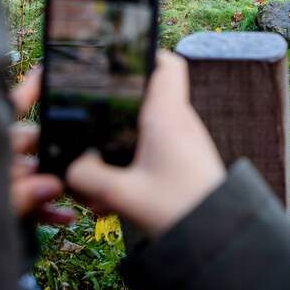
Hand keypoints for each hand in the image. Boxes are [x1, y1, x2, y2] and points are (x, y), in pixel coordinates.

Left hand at [8, 68, 73, 224]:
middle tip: (62, 162)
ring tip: (71, 196)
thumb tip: (52, 184)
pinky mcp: (3, 209)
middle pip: (26, 144)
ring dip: (54, 185)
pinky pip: (32, 203)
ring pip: (32, 175)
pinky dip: (49, 210)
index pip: (2, 110)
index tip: (46, 74)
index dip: (26, 91)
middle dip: (47, 152)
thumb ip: (17, 197)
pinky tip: (66, 218)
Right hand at [66, 50, 224, 238]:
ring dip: (120, 149)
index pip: (167, 64)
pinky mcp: (185, 162)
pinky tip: (112, 200)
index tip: (117, 60)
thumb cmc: (180, 210)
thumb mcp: (123, 195)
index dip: (145, 53)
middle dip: (114, 114)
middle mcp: (179, 122)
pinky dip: (132, 168)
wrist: (220, 235)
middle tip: (88, 129)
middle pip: (146, 99)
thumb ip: (88, 177)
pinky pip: (153, 153)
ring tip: (97, 181)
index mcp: (167, 115)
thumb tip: (69, 168)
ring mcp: (184, 141)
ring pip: (145, 130)